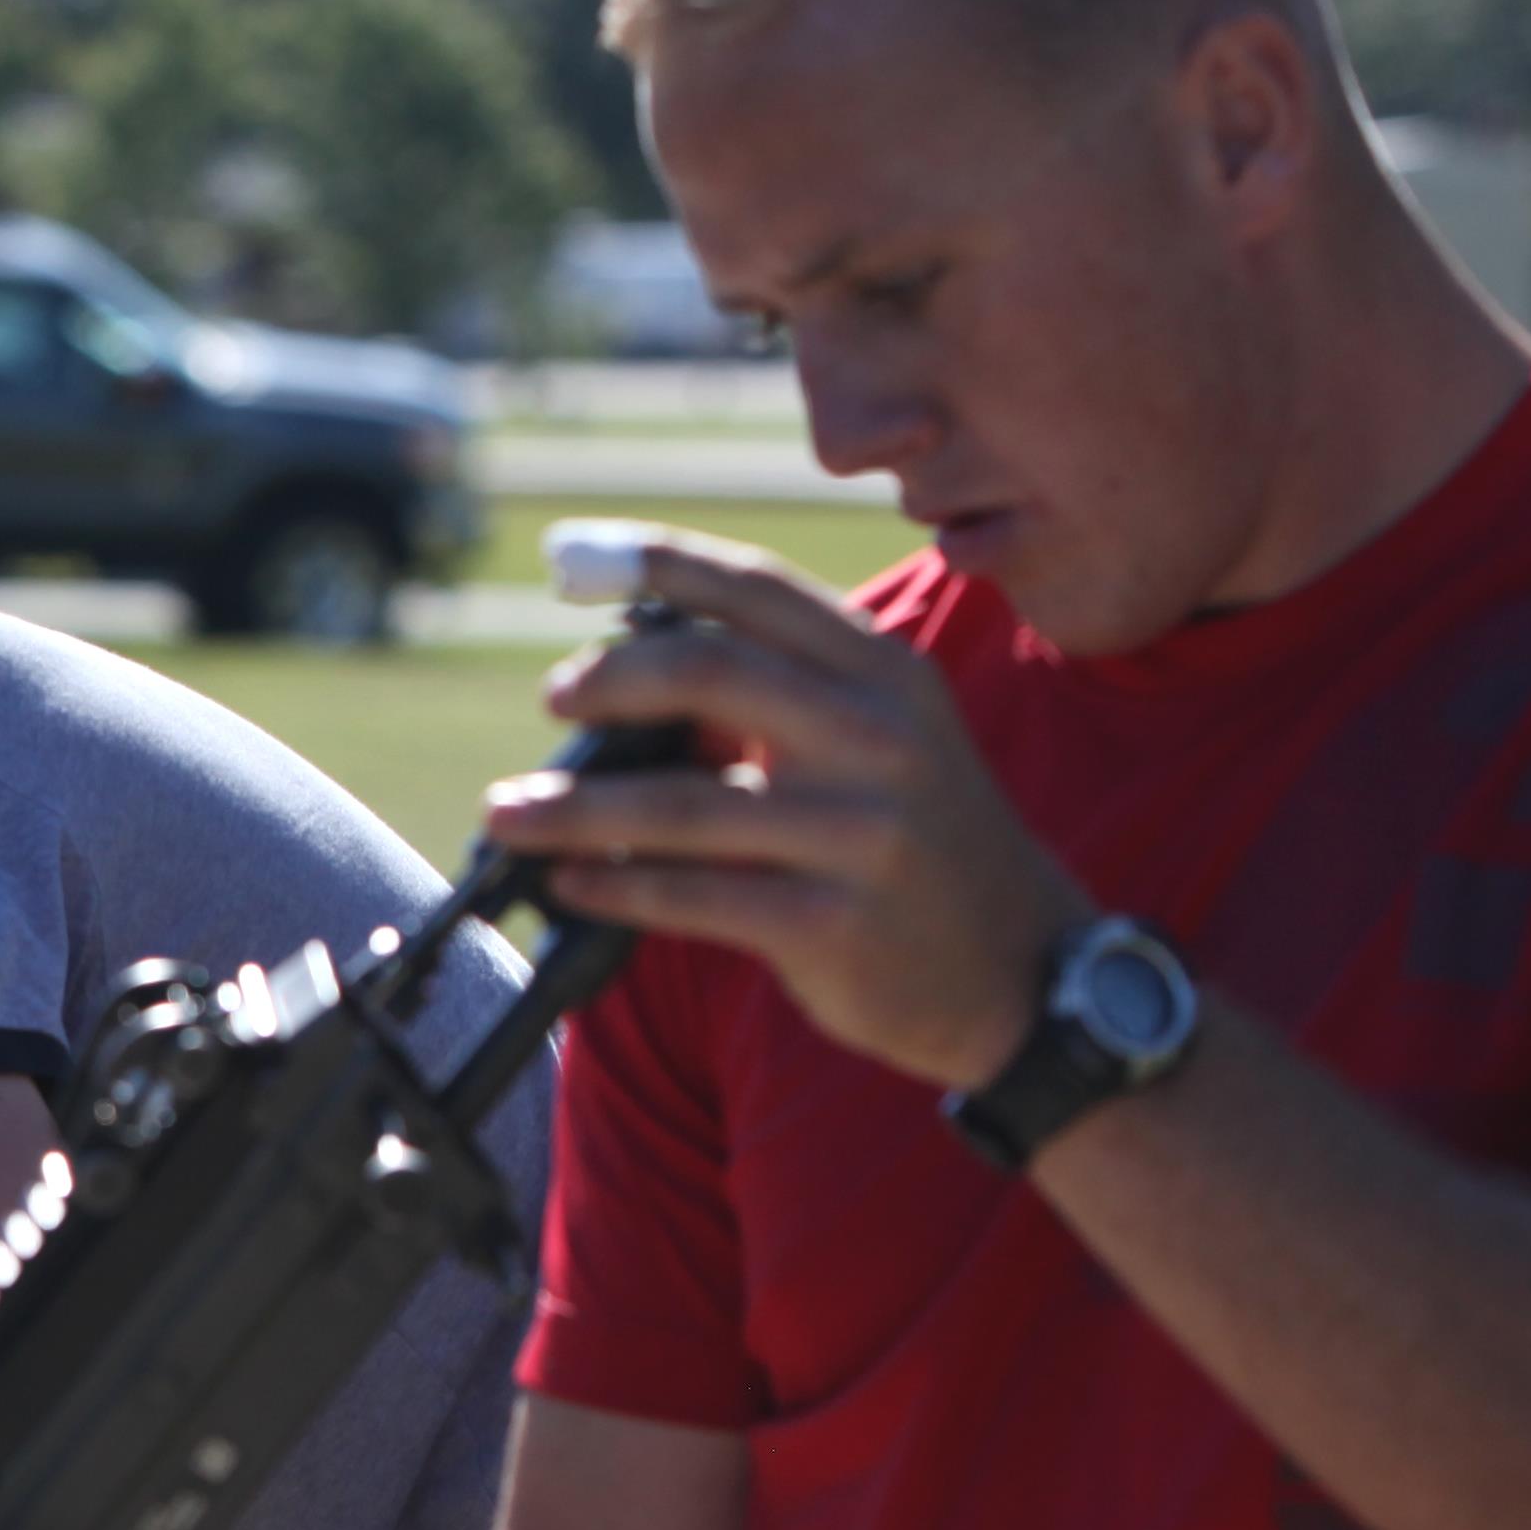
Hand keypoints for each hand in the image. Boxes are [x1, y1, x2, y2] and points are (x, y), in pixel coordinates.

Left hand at [475, 532, 1086, 1088]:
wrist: (1024, 971)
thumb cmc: (921, 845)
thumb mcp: (888, 738)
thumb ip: (788, 691)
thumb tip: (627, 666)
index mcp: (885, 673)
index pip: (756, 590)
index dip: (655, 564)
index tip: (570, 558)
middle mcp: (880, 738)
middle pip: (712, 673)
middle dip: (611, 678)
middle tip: (552, 696)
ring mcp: (861, 833)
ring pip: (683, 803)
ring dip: (574, 807)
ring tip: (506, 811)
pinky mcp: (834, 923)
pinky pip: (696, 897)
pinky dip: (617, 886)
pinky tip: (568, 883)